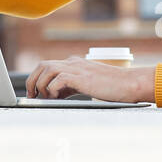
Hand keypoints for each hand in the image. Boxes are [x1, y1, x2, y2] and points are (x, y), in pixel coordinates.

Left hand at [25, 56, 154, 102]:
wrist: (130, 84)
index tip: (33, 93)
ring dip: (41, 84)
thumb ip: (71, 86)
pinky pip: (59, 79)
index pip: (47, 66)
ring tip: (44, 98)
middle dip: (32, 80)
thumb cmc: (111, 87)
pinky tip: (57, 97)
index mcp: (74, 64)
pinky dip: (53, 88)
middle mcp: (73, 63)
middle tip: (32, 96)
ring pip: (47, 69)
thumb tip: (54, 94)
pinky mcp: (82, 77)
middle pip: (42, 65)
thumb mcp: (87, 85)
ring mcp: (77, 68)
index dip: (36, 78)